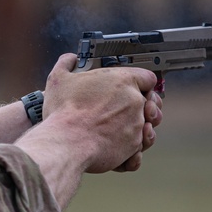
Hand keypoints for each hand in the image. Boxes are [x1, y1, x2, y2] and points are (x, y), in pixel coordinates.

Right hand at [41, 54, 158, 173]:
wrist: (66, 142)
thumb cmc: (64, 112)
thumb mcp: (59, 79)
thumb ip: (66, 64)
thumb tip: (69, 60)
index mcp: (123, 81)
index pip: (148, 77)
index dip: (142, 82)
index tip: (134, 87)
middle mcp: (135, 102)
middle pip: (152, 103)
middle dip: (146, 107)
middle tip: (129, 110)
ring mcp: (136, 125)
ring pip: (148, 128)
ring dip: (140, 129)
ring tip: (124, 130)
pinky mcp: (132, 146)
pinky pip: (139, 149)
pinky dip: (132, 151)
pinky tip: (122, 149)